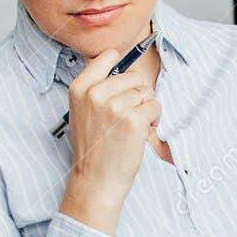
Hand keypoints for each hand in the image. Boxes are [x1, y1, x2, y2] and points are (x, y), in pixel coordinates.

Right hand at [59, 48, 161, 233]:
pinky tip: (140, 135)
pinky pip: (155, 107)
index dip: (122, 70)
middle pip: (134, 77)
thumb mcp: (83, 112)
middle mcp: (96, 93)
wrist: (95, 180)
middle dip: (137, 95)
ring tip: (131, 128)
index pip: (107, 56)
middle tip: (127, 117)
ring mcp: (115, 106)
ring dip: (146, 110)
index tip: (124, 83)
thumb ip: (97, 89)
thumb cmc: (94, 149)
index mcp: (80, 88)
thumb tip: (125, 71)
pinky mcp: (133, 120)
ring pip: (147, 93)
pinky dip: (153, 121)